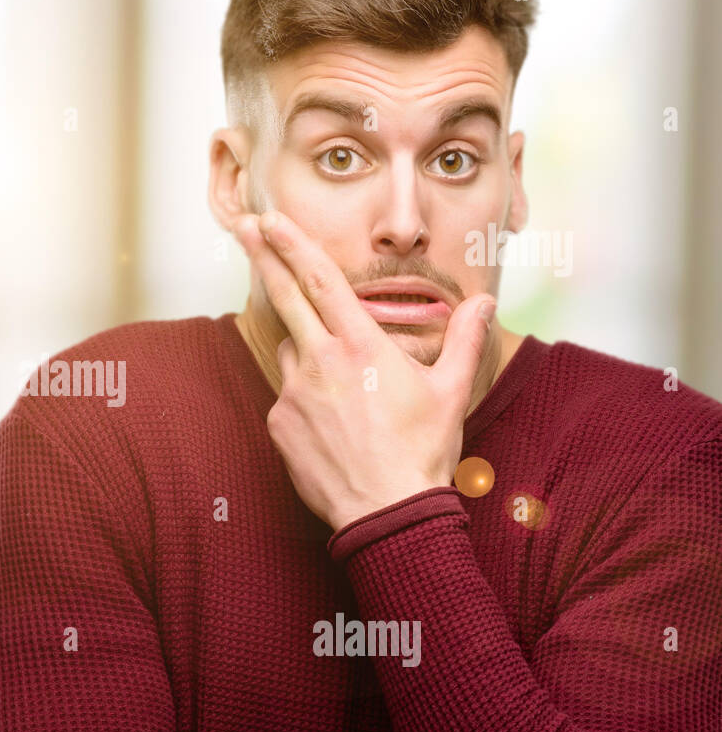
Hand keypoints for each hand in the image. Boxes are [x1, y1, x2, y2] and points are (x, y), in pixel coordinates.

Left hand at [234, 210, 495, 531]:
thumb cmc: (422, 453)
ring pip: (291, 350)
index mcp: (361, 345)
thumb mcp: (452, 392)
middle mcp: (320, 361)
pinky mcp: (278, 423)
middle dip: (264, 256)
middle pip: (285, 296)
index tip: (271, 218)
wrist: (386, 513)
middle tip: (245, 226)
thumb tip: (485, 301)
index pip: (321, 280)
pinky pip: (287, 394)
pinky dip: (304, 395)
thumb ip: (466, 340)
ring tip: (346, 388)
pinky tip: (334, 423)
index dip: (294, 243)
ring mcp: (293, 392)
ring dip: (306, 350)